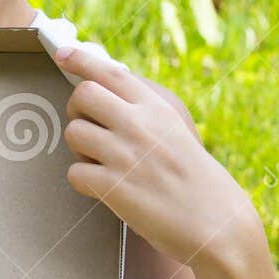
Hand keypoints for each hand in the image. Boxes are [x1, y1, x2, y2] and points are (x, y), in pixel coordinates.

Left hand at [56, 44, 259, 268]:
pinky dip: (83, 181)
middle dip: (77, 110)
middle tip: (89, 128)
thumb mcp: (177, 134)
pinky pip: (75, 172)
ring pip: (73, 132)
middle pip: (82, 96)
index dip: (81, 59)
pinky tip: (104, 189)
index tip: (62, 53)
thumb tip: (107, 100)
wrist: (217, 225)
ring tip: (102, 164)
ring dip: (80, 148)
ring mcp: (124, 154)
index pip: (110, 72)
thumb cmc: (197, 183)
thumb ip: (145, 116)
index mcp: (157, 108)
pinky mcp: (112, 187)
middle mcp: (138, 125)